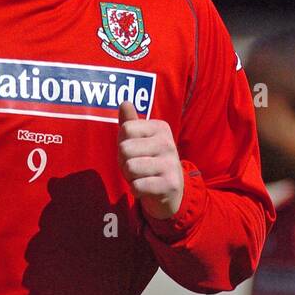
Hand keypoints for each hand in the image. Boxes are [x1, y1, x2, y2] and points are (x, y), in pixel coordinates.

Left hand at [117, 99, 183, 219]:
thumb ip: (130, 122)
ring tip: (142, 176)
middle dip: (124, 162)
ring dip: (130, 177)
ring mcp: (171, 164)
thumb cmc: (147, 161)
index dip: (123, 143)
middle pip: (125, 148)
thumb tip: (124, 102)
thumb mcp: (138, 140)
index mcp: (161, 127)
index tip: (135, 151)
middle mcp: (168, 143)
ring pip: (130, 167)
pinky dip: (136, 190)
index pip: (126, 129)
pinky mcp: (170, 184)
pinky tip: (147, 188)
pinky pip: (137, 186)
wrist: (170, 192)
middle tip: (137, 167)